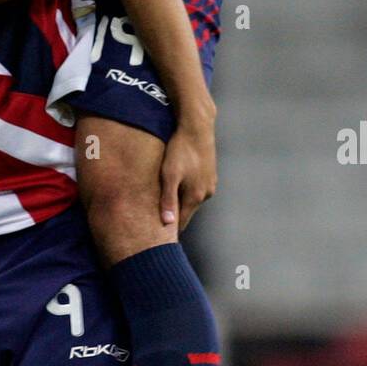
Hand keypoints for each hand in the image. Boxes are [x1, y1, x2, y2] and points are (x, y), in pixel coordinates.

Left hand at [159, 112, 217, 230]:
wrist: (197, 127)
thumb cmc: (180, 150)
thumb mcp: (169, 175)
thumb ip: (168, 200)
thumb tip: (168, 223)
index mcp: (195, 197)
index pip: (181, 223)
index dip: (170, 230)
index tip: (158, 238)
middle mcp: (206, 193)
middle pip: (187, 211)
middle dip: (174, 215)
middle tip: (156, 221)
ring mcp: (210, 184)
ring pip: (191, 199)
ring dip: (180, 200)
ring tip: (165, 199)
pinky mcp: (210, 174)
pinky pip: (196, 188)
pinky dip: (186, 189)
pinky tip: (178, 183)